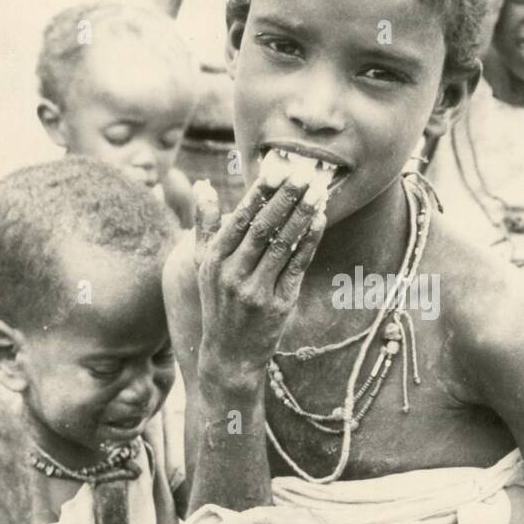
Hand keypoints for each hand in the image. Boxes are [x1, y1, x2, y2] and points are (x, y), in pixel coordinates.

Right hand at [191, 177, 327, 386]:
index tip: (277, 169)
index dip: (260, 193)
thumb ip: (205, 224)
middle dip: (286, 199)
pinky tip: (320, 221)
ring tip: (319, 192)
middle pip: (263, 229)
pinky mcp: (279, 304)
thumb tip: (203, 185)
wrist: (230, 355)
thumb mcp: (204, 266)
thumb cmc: (218, 303)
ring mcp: (256, 290)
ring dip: (303, 216)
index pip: (239, 219)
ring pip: (283, 245)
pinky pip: (298, 266)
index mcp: (214, 260)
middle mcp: (233, 274)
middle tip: (305, 174)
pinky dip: (310, 242)